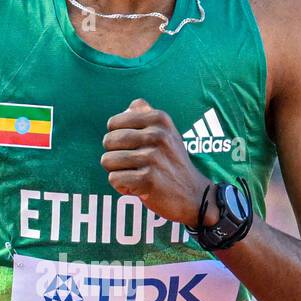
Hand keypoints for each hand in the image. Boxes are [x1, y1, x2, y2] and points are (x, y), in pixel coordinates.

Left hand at [101, 98, 212, 225]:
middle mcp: (157, 135)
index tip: (132, 148)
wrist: (193, 194)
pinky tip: (138, 187)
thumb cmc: (172, 162)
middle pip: (108, 141)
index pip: (113, 123)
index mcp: (159, 119)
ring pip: (107, 160)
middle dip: (114, 156)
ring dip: (117, 172)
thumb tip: (131, 106)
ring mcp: (153, 157)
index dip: (116, 138)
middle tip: (132, 164)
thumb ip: (147, 115)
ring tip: (136, 175)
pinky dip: (122, 186)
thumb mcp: (167, 132)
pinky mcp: (148, 179)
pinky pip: (113, 179)